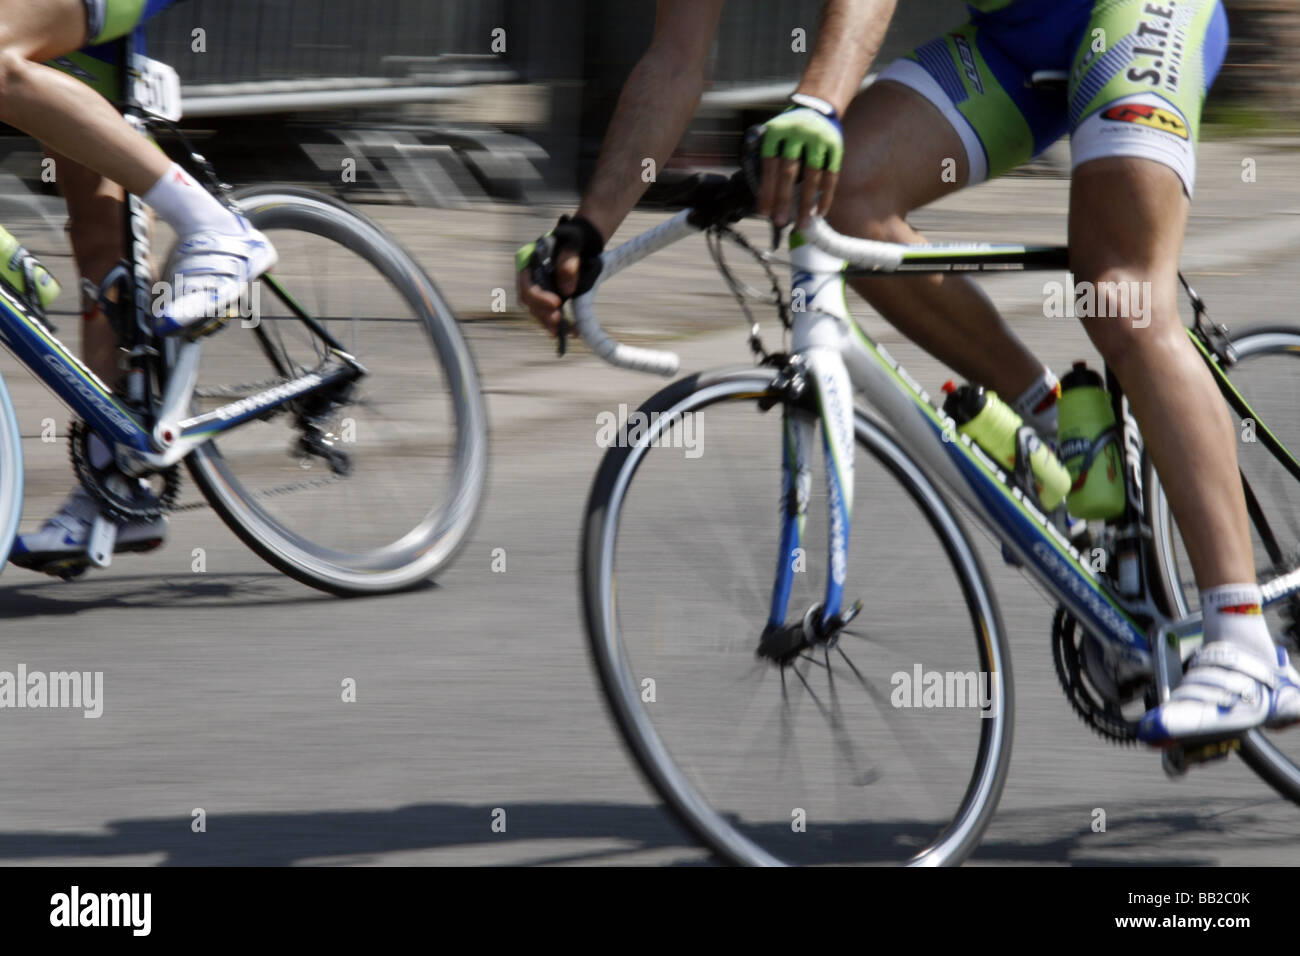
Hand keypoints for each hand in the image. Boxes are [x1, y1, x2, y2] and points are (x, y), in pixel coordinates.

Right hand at [516, 215, 604, 335]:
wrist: (581, 242)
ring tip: (563, 333)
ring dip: (548, 322)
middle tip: (558, 322)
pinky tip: (570, 331)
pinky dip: (558, 322)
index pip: (526, 283)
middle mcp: (529, 277)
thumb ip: (569, 262)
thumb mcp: (572, 244)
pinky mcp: (548, 297)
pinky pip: (549, 312)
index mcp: (528, 261)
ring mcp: (538, 288)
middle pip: (529, 300)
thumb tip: (566, 291)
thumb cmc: (573, 240)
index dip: (538, 296)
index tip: (556, 303)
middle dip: (542, 313)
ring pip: (537, 310)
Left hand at [755, 105, 842, 230]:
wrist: (817, 107)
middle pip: (788, 171)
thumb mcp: (772, 134)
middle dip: (783, 199)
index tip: (764, 213)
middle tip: (780, 221)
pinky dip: (826, 195)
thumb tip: (761, 196)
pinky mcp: (835, 146)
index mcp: (776, 131)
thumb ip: (764, 158)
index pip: (769, 165)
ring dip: (806, 202)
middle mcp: (797, 133)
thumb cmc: (788, 131)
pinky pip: (831, 175)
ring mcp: (818, 139)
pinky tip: (820, 212)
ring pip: (811, 176)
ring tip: (802, 223)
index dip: (766, 190)